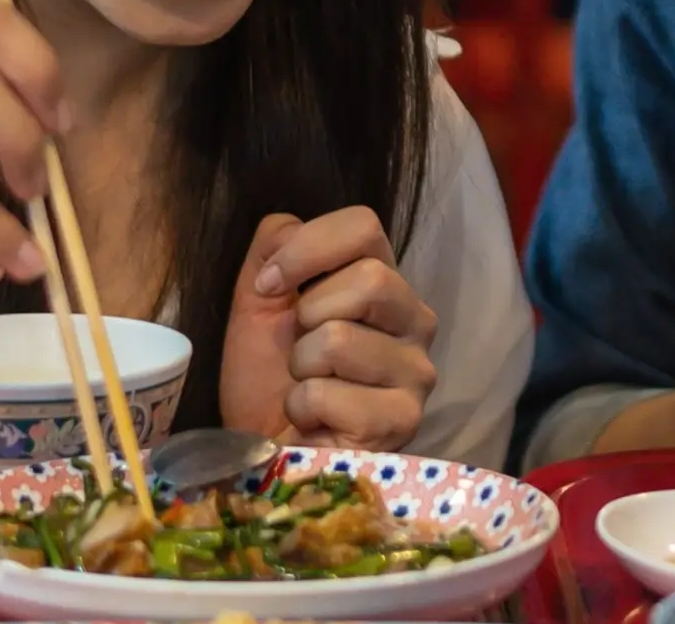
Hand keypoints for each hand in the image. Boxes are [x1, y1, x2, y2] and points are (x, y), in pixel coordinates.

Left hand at [222, 208, 438, 449]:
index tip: (270, 286)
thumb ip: (275, 246)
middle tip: (298, 349)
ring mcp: (416, 374)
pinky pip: (329, 393)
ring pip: (341, 338)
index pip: (365, 226)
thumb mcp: (258, 298)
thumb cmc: (266, 376)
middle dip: (308, 315)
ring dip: (301, 368)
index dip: (307, 248)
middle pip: (370, 279)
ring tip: (306, 388)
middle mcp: (415, 322)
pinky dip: (303, 406)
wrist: (260, 448)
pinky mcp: (401, 421)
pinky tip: (314, 421)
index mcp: (385, 283)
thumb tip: (292, 234)